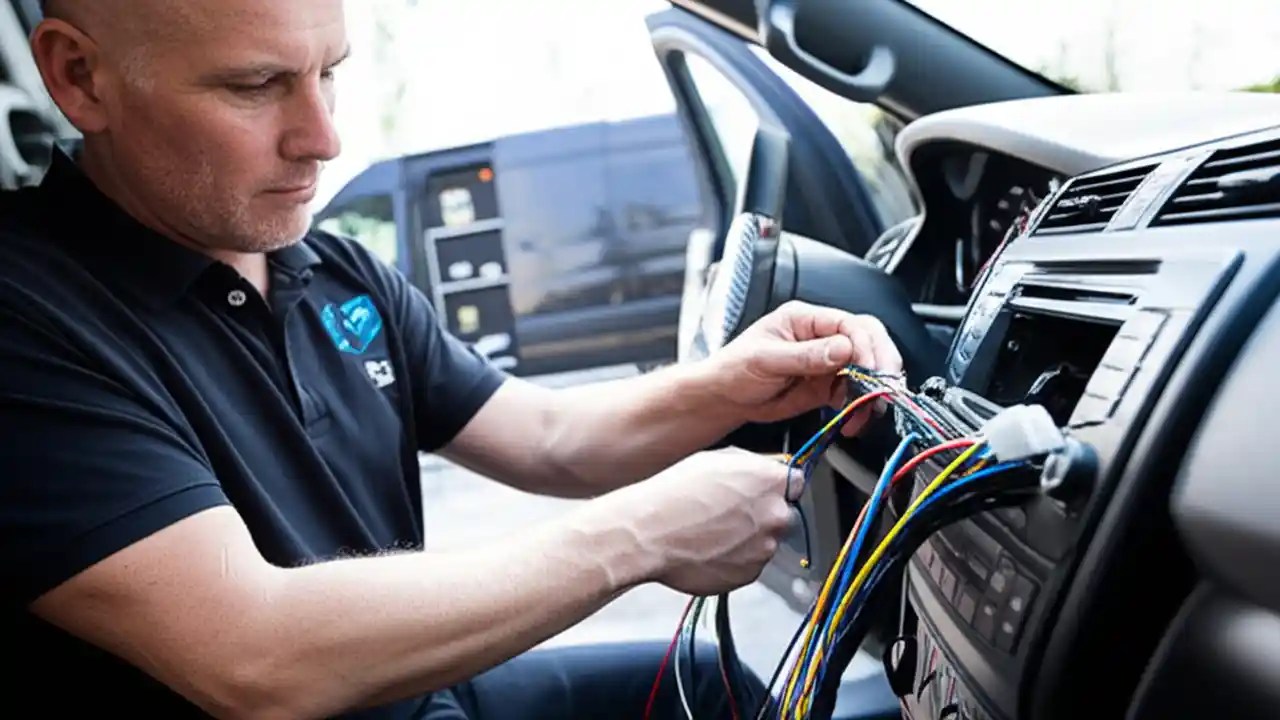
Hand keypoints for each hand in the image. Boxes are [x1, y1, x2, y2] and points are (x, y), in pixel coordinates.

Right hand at [607, 448, 793, 595]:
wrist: (649, 533)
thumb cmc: (675, 493)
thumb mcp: (715, 459)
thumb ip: (751, 464)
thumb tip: (766, 467)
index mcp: (771, 481)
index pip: (795, 483)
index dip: (776, 487)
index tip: (763, 491)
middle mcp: (776, 515)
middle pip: (782, 515)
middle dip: (762, 515)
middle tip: (728, 514)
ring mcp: (764, 548)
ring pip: (764, 542)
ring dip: (747, 539)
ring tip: (710, 532)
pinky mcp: (749, 574)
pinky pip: (749, 565)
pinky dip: (734, 559)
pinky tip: (708, 548)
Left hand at [708, 300, 903, 436]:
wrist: (725, 398)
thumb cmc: (734, 369)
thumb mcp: (766, 359)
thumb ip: (805, 355)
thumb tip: (843, 349)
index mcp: (805, 319)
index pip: (849, 324)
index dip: (865, 346)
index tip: (869, 369)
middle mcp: (821, 337)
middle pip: (867, 341)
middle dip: (881, 365)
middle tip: (882, 389)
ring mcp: (827, 362)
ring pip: (866, 370)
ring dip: (873, 392)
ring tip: (867, 412)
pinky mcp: (827, 386)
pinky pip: (854, 394)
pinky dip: (860, 408)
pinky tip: (853, 420)